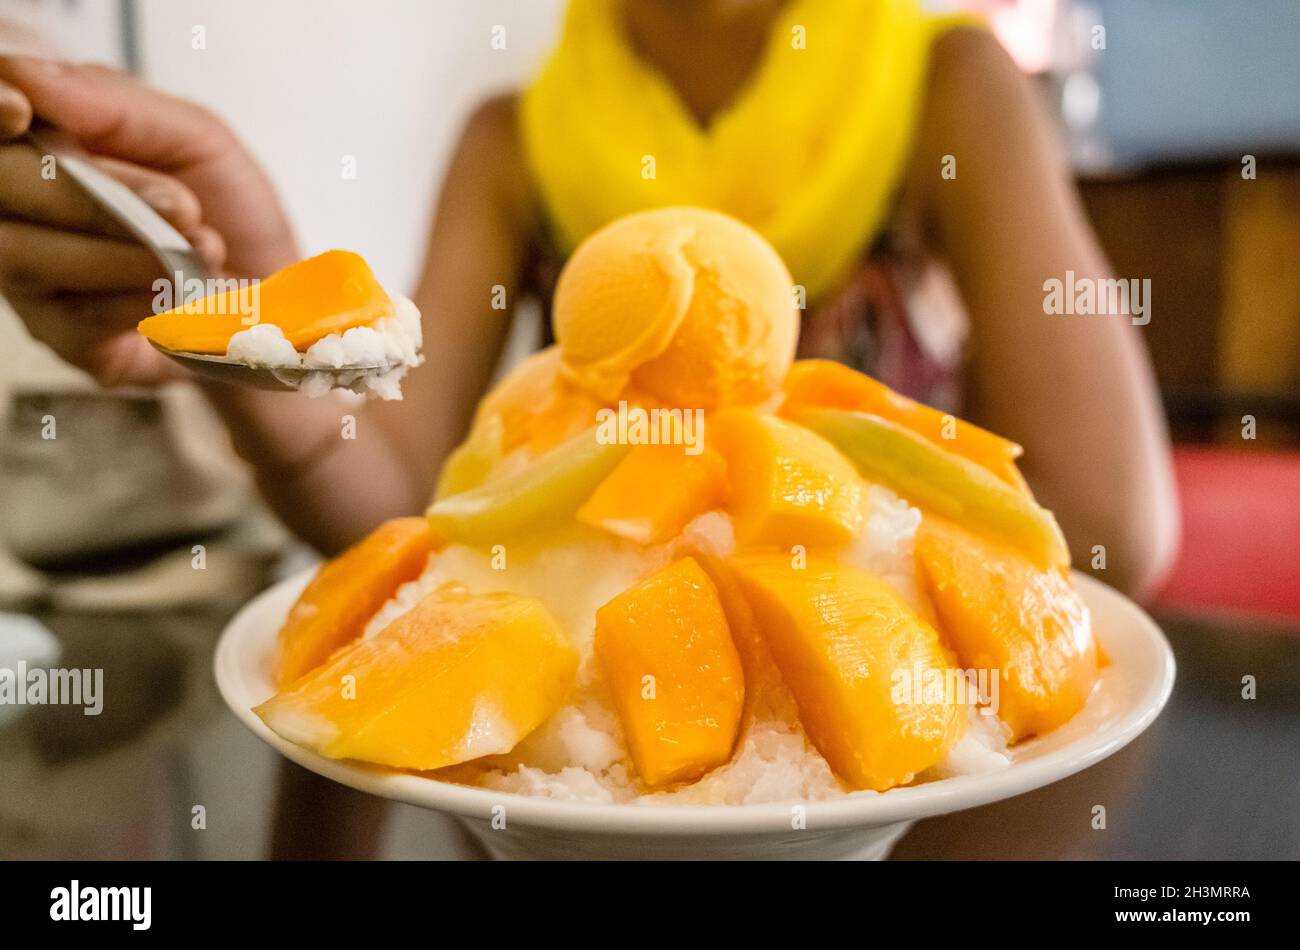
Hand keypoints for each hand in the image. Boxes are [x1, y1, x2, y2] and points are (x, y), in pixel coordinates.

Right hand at [0, 55, 298, 385]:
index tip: (18, 109)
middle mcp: (20, 210)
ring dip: (123, 251)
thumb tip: (27, 75)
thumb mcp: (198, 140)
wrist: (279, 298)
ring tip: (203, 250)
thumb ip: (115, 104)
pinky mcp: (66, 339)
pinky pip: (75, 317)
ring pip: (24, 255)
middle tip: (184, 207)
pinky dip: (140, 298)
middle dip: (89, 195)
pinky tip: (185, 295)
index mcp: (47, 144)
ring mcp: (34, 279)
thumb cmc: (230, 212)